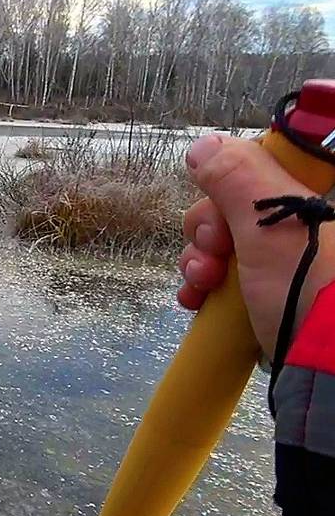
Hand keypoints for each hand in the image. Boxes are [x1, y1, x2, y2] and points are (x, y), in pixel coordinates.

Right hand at [178, 134, 334, 359]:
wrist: (327, 369)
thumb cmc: (306, 289)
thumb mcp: (268, 228)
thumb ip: (236, 177)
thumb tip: (202, 145)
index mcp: (316, 201)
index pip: (262, 166)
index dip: (229, 182)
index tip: (220, 207)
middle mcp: (307, 226)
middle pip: (237, 206)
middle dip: (209, 230)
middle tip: (213, 255)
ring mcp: (291, 262)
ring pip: (228, 243)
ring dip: (201, 260)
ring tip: (200, 286)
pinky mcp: (275, 294)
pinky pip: (230, 275)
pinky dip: (207, 285)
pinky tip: (195, 299)